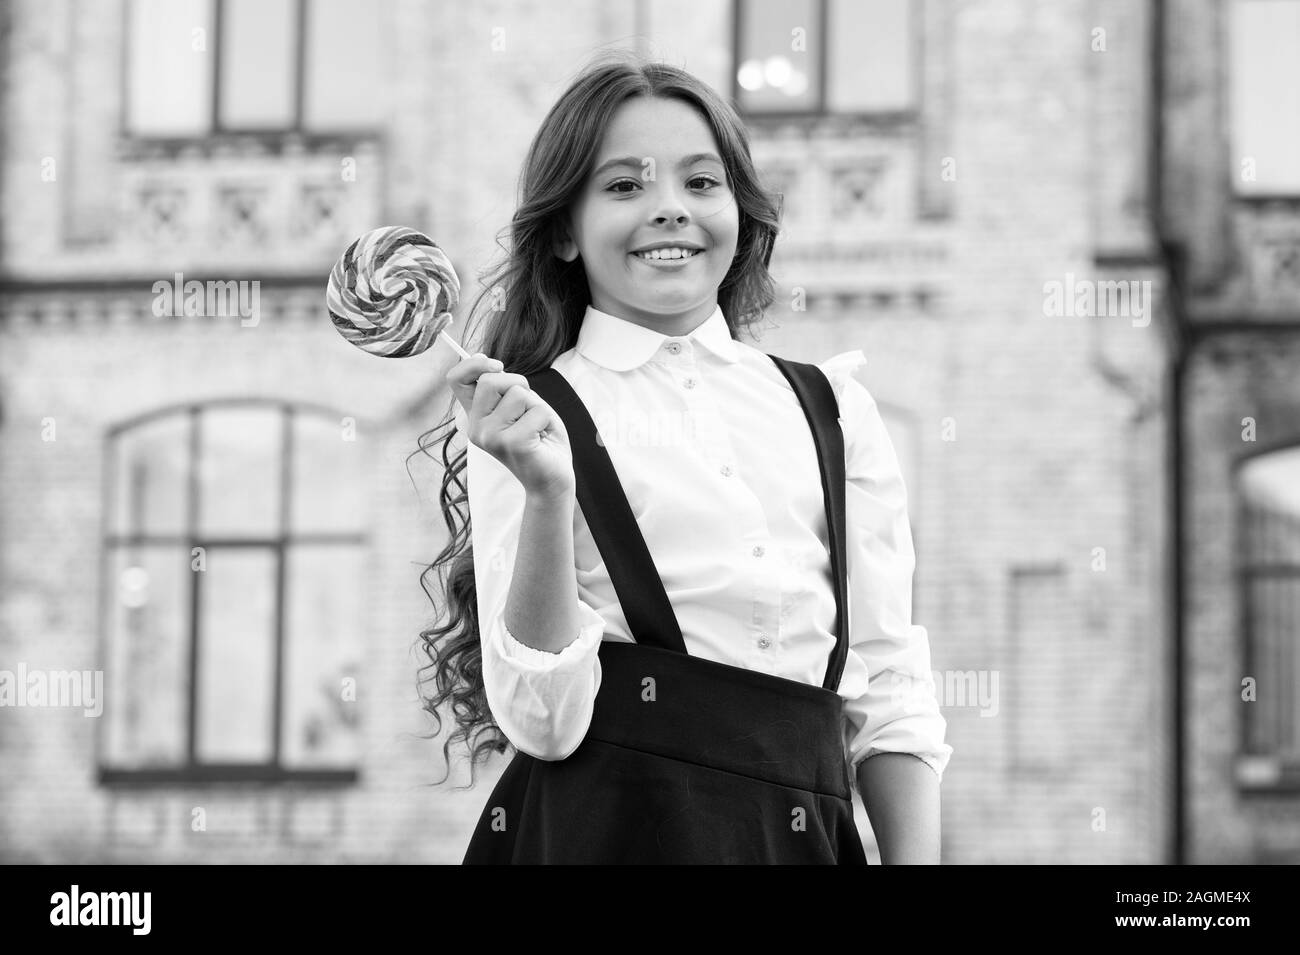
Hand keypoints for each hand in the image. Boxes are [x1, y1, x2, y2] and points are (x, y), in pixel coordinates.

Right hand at [445, 353, 574, 500]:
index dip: (473, 364)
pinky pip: (537, 410)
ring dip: (536, 406)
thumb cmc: (540, 440)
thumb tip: (489, 363)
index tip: (497, 365)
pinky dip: (547, 420)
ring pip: (517, 394)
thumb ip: (506, 387)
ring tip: (535, 429)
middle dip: (518, 384)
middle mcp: (477, 427)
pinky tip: (541, 439)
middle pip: (490, 380)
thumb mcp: (522, 406)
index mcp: (477, 417)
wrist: (552, 481)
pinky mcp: (510, 443)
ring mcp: (490, 436)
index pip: (456, 379)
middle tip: (528, 409)